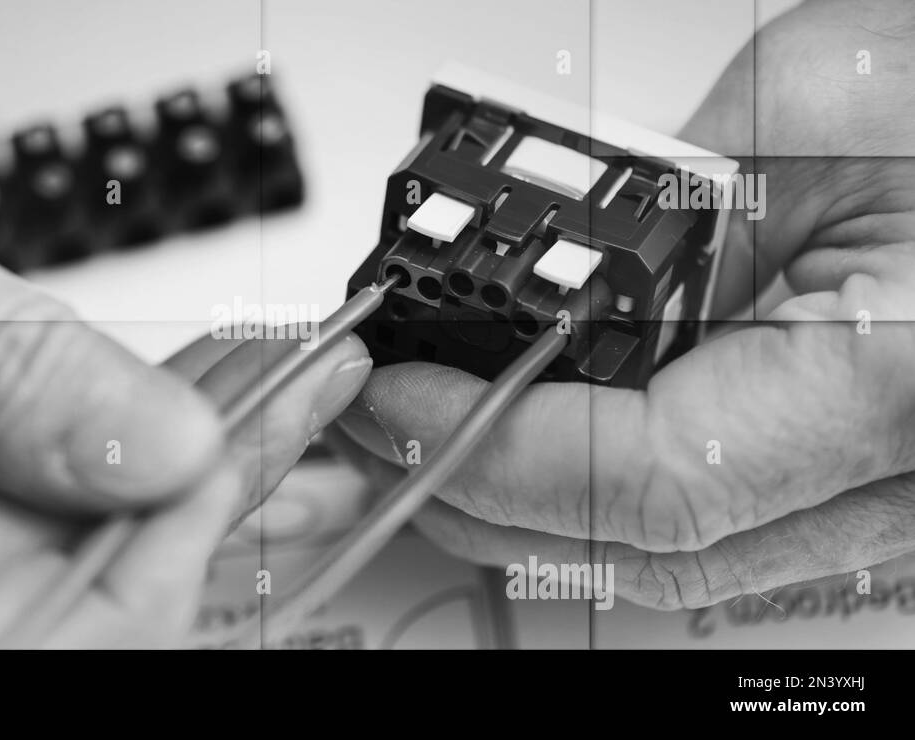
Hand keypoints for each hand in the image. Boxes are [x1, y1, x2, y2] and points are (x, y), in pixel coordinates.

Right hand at [0, 14, 370, 646]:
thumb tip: (159, 451)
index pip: (34, 632)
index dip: (170, 538)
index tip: (255, 430)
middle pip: (58, 612)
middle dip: (194, 497)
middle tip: (293, 399)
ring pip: (37, 577)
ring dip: (159, 484)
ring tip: (258, 404)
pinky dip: (87, 471)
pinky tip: (155, 422)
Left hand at [334, 0, 914, 610]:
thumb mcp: (823, 103)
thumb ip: (670, 193)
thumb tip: (550, 267)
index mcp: (899, 380)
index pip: (650, 480)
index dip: (496, 454)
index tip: (401, 404)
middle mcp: (902, 479)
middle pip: (640, 548)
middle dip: (482, 495)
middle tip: (386, 431)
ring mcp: (886, 505)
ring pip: (668, 558)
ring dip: (530, 507)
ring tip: (439, 439)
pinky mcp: (861, 492)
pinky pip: (711, 529)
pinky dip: (605, 499)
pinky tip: (542, 451)